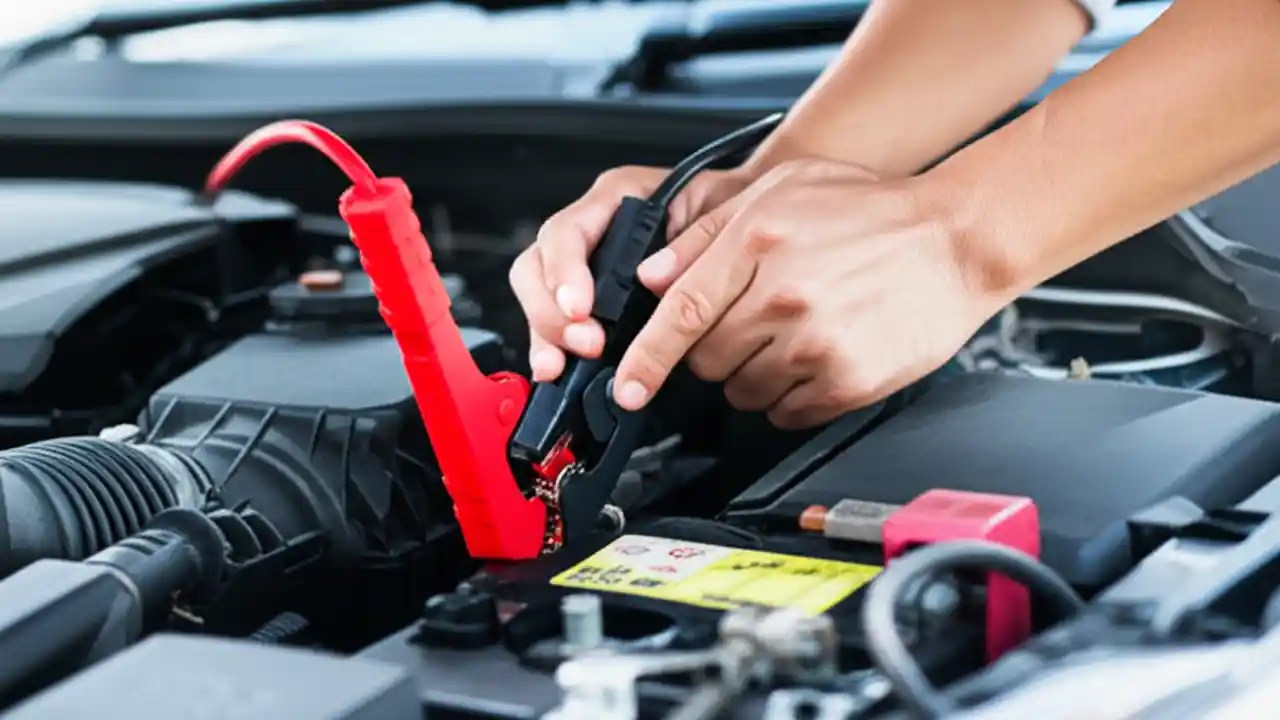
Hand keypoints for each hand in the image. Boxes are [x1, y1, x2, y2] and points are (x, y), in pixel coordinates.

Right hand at [509, 165, 752, 381]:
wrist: (747, 221)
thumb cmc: (733, 211)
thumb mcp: (718, 217)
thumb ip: (687, 244)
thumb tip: (653, 279)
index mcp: (617, 197)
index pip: (567, 232)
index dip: (565, 273)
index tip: (580, 308)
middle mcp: (591, 227)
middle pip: (536, 266)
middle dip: (550, 312)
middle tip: (584, 343)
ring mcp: (584, 262)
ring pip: (535, 294)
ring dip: (545, 334)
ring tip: (558, 365)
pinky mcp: (588, 297)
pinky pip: (553, 319)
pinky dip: (551, 347)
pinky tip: (556, 369)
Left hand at [612, 159, 1015, 428]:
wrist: (957, 239)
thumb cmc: (873, 212)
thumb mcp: (782, 190)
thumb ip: (708, 232)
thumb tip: (652, 275)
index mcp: (758, 242)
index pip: (679, 313)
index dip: (644, 359)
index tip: (627, 389)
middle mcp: (782, 296)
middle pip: (706, 360)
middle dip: (714, 351)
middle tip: (751, 324)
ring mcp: (816, 344)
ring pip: (744, 391)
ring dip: (754, 374)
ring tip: (795, 335)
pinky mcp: (847, 381)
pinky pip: (788, 412)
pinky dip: (791, 396)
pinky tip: (818, 356)